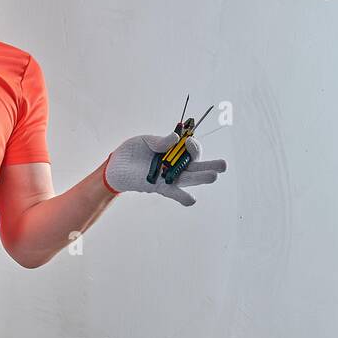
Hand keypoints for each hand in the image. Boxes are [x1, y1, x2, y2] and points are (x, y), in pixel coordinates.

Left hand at [104, 131, 226, 205]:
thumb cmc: (131, 152)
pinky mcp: (158, 186)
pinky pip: (172, 192)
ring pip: (188, 178)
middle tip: (223, 165)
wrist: (114, 165)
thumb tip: (176, 138)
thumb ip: (160, 140)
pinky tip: (192, 200)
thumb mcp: (144, 141)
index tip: (188, 141)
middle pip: (196, 165)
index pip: (190, 149)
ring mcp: (167, 176)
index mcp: (173, 151)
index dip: (193, 145)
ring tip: (214, 176)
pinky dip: (182, 196)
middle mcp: (174, 165)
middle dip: (210, 165)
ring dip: (201, 177)